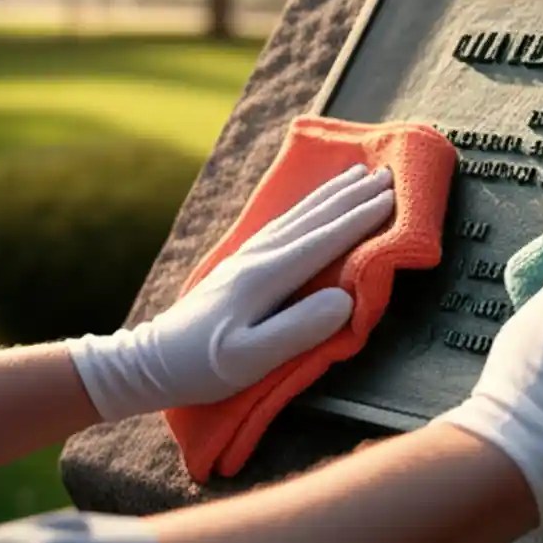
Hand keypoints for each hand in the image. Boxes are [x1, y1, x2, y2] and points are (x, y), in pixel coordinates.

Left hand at [69, 164, 394, 420]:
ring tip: (357, 174)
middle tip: (388, 176)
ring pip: (298, 215)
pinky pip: (284, 223)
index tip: (392, 198)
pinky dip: (307, 207)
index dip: (359, 219)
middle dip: (352, 196)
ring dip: (331, 194)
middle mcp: (258, 257)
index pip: (323, 241)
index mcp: (266, 277)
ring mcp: (247, 257)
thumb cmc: (204, 367)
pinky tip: (313, 203)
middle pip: (314, 219)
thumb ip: (299, 328)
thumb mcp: (251, 358)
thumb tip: (346, 299)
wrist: (150, 362)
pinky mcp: (241, 264)